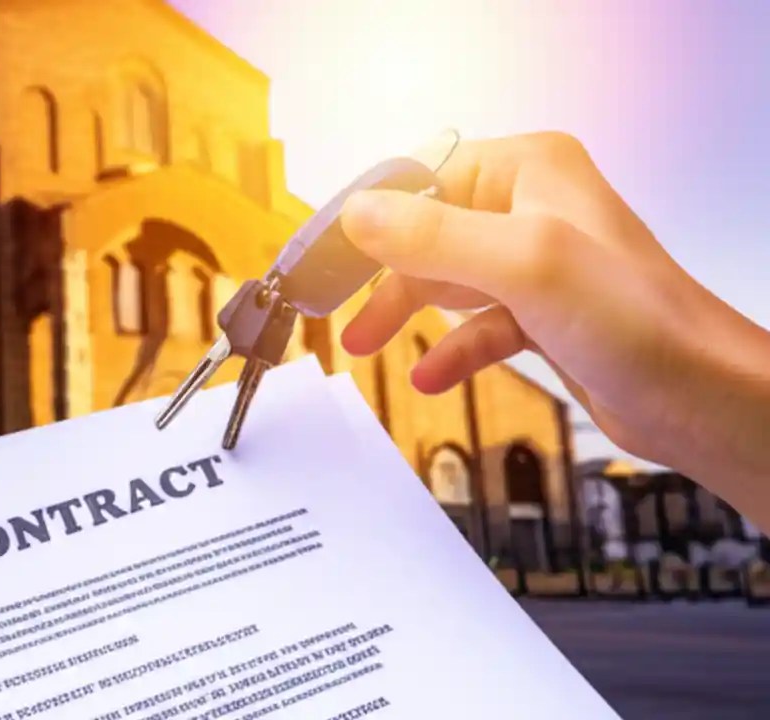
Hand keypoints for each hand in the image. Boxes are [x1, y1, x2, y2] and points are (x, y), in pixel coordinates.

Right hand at [337, 131, 769, 524]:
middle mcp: (531, 206)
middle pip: (425, 229)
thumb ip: (432, 235)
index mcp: (528, 170)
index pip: (421, 178)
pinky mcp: (544, 313)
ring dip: (405, 311)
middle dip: (380, 273)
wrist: (701, 396)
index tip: (321, 257)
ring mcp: (537, 261)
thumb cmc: (633, 322)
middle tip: (333, 306)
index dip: (366, 218)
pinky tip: (430, 376)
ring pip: (446, 278)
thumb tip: (356, 215)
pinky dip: (451, 348)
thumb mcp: (522, 264)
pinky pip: (478, 322)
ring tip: (363, 344)